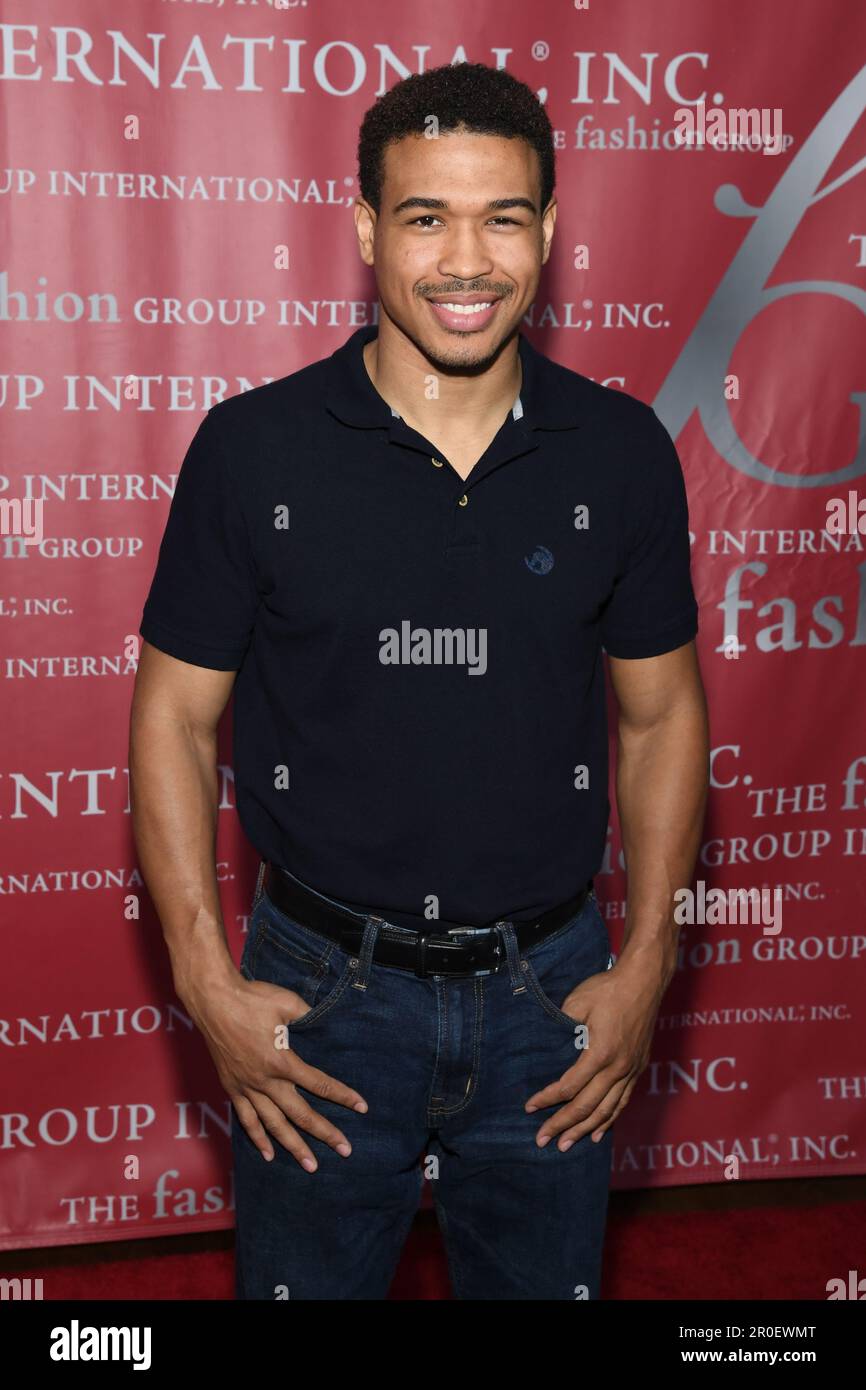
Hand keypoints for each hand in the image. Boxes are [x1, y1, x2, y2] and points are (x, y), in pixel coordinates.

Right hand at [184, 968, 367, 1170]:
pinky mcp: (232, 1087)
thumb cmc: (251, 998)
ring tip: (311, 1165)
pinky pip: (246, 1120)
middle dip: (325, 1133)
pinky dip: (258, 1138)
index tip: (361, 1107)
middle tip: (345, 1150)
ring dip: (294, 1146)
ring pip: (274, 1125)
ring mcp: (247, 1087)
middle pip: (301, 1114)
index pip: (320, 1084)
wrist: (212, 1000)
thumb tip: (329, 1022)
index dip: (342, 1096)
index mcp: (281, 1061)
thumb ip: (310, 1017)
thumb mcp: (287, 1002)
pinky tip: (269, 1154)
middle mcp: (265, 1080)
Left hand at [525, 952, 667, 1149]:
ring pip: (606, 1110)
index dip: (547, 1099)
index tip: (529, 1107)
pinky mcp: (638, 1068)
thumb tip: (547, 1045)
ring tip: (565, 1146)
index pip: (569, 1086)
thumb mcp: (577, 1002)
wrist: (644, 981)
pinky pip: (622, 1102)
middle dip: (562, 1125)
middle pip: (586, 1106)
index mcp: (600, 1053)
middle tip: (542, 1140)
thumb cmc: (608, 988)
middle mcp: (618, 1068)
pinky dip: (609, 1120)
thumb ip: (562, 1027)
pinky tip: (597, 1133)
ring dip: (584, 1130)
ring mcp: (631, 1070)